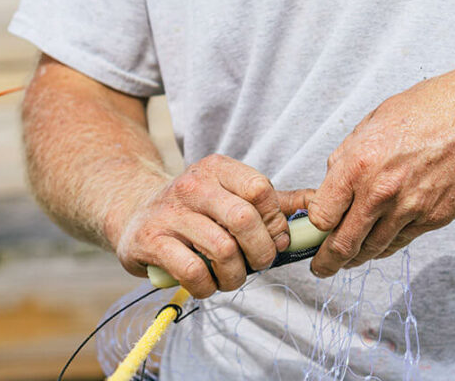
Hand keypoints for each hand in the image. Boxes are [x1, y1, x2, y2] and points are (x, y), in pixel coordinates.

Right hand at [113, 153, 305, 297]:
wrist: (135, 212)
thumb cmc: (196, 208)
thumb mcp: (231, 193)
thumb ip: (274, 201)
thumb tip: (319, 204)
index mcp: (217, 168)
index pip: (260, 189)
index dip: (275, 221)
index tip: (275, 238)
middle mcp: (192, 185)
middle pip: (244, 219)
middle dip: (261, 251)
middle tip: (260, 262)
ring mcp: (169, 212)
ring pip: (222, 249)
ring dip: (236, 274)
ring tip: (232, 276)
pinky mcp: (151, 241)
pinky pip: (193, 272)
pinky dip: (208, 287)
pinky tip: (206, 283)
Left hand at [307, 57, 454, 276]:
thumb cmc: (431, 107)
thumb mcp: (375, 119)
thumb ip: (350, 153)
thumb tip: (333, 180)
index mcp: (359, 161)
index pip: (322, 212)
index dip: (313, 225)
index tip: (309, 231)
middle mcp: (381, 190)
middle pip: (343, 243)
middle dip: (327, 261)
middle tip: (320, 266)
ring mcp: (410, 208)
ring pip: (373, 249)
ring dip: (356, 258)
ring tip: (346, 260)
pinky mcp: (435, 219)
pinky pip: (401, 242)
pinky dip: (385, 248)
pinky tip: (378, 246)